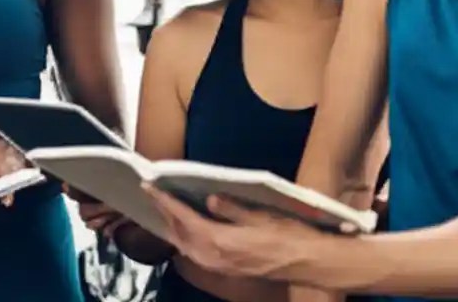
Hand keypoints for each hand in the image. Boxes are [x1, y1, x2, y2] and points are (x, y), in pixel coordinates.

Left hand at [144, 184, 322, 280]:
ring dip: (173, 227)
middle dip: (164, 213)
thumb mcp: (259, 216)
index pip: (182, 218)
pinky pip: (196, 254)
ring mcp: (219, 266)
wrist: (308, 262)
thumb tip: (209, 200)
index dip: (164, 201)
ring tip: (165, 209)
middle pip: (179, 233)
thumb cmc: (288, 236)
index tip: (149, 187)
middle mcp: (213, 257)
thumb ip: (230, 209)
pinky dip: (185, 239)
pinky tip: (186, 231)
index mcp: (219, 241)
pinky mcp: (226, 270)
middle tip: (153, 194)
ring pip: (185, 246)